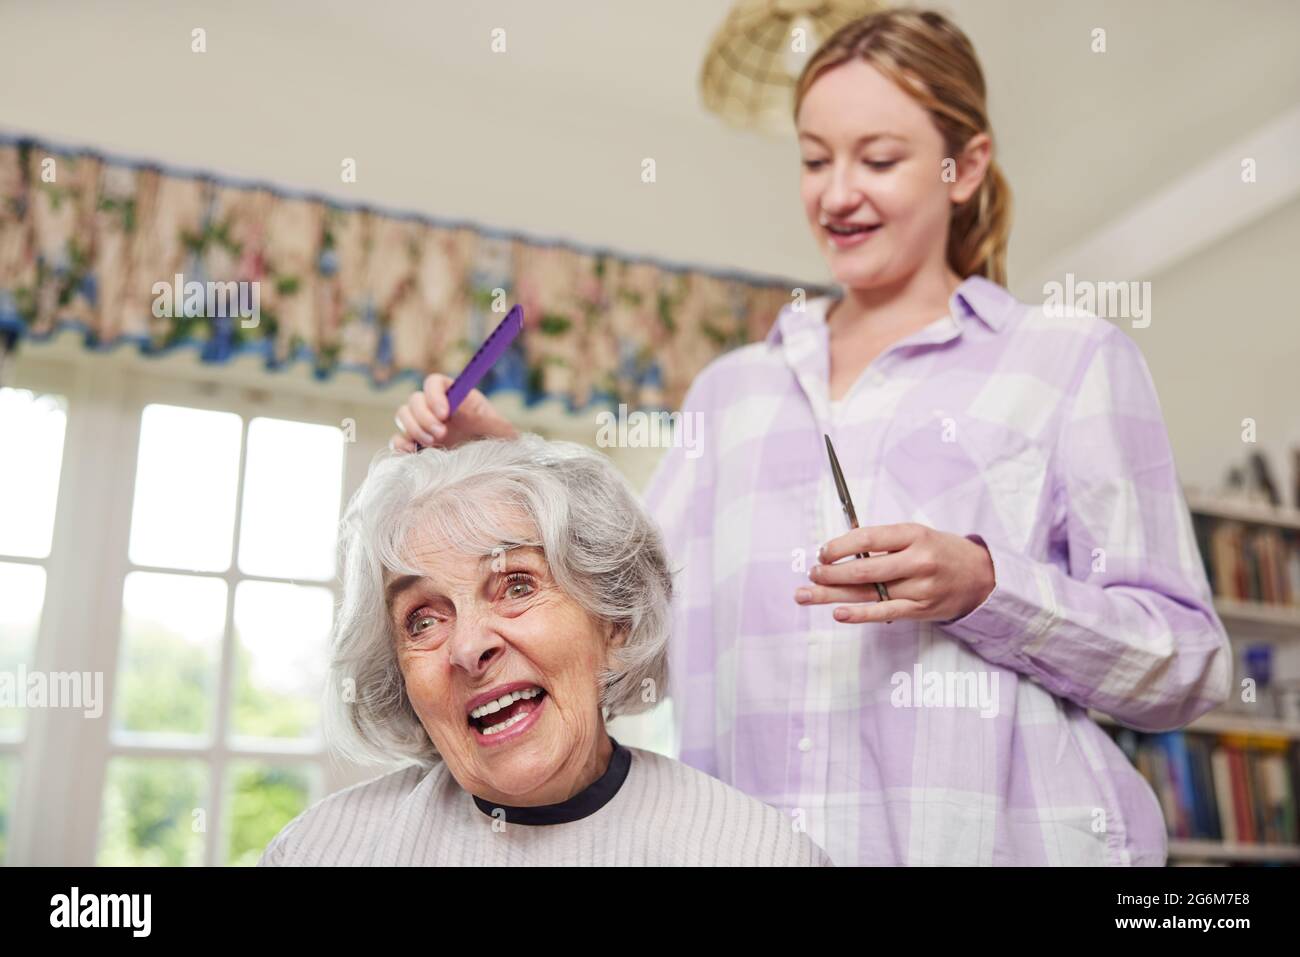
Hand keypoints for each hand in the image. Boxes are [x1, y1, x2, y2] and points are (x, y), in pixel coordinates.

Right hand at [390, 373, 517, 451]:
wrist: (491, 470)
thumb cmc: (500, 446)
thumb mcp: (502, 432)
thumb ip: (488, 418)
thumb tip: (466, 408)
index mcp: (456, 397)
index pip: (434, 382)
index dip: (434, 394)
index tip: (445, 413)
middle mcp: (436, 409)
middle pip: (414, 399)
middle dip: (424, 416)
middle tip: (441, 434)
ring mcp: (424, 426)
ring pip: (402, 415)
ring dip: (414, 428)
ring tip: (433, 444)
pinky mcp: (416, 445)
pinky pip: (397, 440)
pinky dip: (399, 445)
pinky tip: (412, 452)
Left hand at [793, 522, 994, 623]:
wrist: (981, 576)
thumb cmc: (941, 552)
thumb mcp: (917, 535)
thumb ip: (884, 542)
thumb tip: (840, 550)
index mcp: (914, 534)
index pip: (868, 538)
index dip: (840, 546)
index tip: (822, 552)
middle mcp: (917, 560)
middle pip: (864, 568)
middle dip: (831, 573)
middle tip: (811, 574)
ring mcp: (919, 587)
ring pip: (869, 592)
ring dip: (832, 594)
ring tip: (805, 594)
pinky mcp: (920, 609)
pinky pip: (884, 612)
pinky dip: (859, 614)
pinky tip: (838, 613)